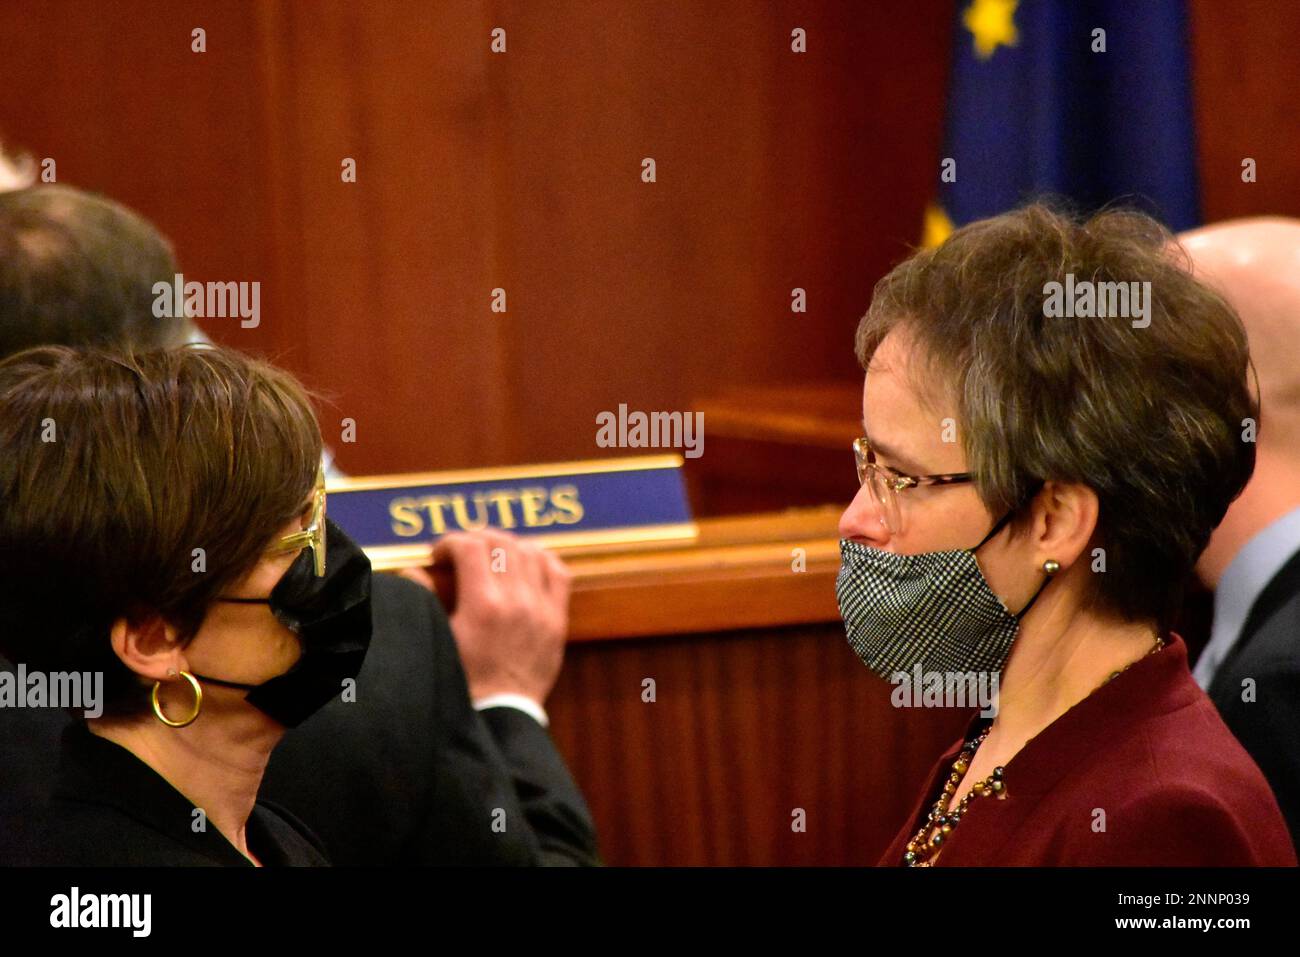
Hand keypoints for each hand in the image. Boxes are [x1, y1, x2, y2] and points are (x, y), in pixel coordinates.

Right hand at [430, 529, 570, 704]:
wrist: (500, 716)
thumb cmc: (463, 683)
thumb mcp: (438, 642)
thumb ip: (424, 600)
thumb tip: (414, 572)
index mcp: (484, 606)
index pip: (470, 547)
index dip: (449, 542)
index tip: (438, 555)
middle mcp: (517, 601)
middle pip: (500, 542)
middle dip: (475, 540)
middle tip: (461, 553)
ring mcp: (542, 609)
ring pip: (530, 551)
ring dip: (507, 546)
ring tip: (490, 557)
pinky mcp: (557, 620)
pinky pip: (558, 572)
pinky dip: (542, 560)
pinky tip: (526, 565)